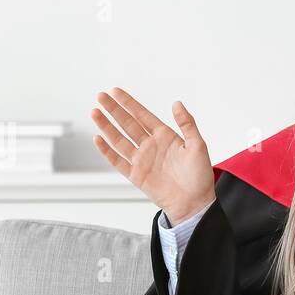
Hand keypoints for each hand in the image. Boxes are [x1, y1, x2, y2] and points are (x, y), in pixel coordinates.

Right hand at [90, 87, 215, 223]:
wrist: (194, 203)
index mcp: (165, 136)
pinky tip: (98, 138)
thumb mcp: (198, 145)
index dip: (129, 103)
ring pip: (119, 139)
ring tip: (95, 112)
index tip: (115, 91)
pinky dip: (107, 151)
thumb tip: (177, 103)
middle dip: (113, 110)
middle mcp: (151, 146)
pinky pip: (118, 161)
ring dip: (107, 126)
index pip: (142, 115)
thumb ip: (187, 124)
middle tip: (100, 96)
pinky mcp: (136, 175)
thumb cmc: (200, 176)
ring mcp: (142, 160)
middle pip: (127, 124)